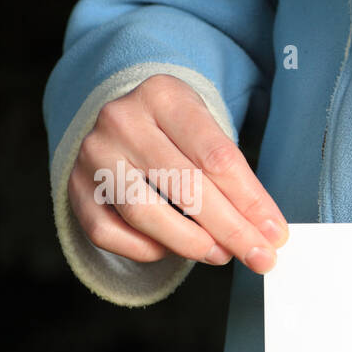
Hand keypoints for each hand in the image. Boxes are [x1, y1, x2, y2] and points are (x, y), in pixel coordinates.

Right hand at [69, 74, 287, 272]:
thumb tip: (266, 229)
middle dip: (231, 229)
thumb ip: (234, 176)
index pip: (216, 156)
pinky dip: (146, 250)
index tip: (275, 232)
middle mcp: (122, 121)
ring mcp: (92, 155)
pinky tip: (173, 249)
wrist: (123, 119)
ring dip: (190, 243)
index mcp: (164, 96)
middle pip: (185, 186)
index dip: (251, 201)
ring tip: (221, 254)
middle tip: (259, 256)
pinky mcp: (75, 188)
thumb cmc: (178, 132)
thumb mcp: (208, 133)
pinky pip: (109, 233)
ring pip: (144, 212)